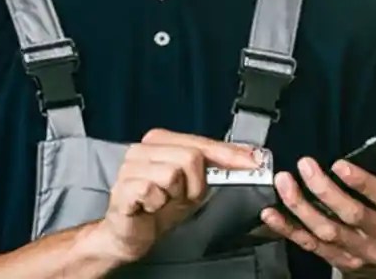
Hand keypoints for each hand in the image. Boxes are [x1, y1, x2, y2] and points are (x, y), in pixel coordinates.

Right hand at [94, 129, 260, 263]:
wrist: (130, 234)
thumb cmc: (159, 207)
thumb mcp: (192, 186)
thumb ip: (213, 168)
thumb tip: (245, 156)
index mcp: (160, 141)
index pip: (201, 142)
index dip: (229, 154)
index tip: (252, 162)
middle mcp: (143, 148)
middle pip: (190, 157)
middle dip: (194, 183)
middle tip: (182, 196)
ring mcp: (130, 165)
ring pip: (173, 173)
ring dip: (174, 195)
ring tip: (164, 200)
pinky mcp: (123, 185)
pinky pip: (153, 191)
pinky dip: (157, 204)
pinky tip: (149, 206)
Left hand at [259, 136, 375, 276]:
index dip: (361, 183)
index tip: (340, 165)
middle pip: (350, 215)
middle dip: (324, 190)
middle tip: (306, 166)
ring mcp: (358, 250)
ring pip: (326, 231)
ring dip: (301, 207)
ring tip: (285, 183)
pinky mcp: (339, 259)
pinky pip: (310, 245)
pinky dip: (288, 230)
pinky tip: (272, 214)